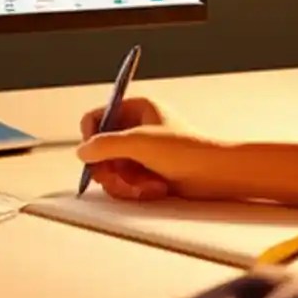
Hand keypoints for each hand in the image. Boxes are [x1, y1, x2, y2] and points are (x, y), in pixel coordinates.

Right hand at [77, 97, 219, 200]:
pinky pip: (124, 183)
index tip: (94, 155)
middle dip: (108, 168)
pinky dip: (134, 189)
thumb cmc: (186, 150)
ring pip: (109, 169)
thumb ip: (106, 145)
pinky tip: (153, 189)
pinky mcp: (146, 172)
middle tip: (117, 179)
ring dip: (123, 183)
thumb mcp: (140, 143)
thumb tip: (82, 151)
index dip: (90, 138)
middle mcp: (136, 128)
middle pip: (99, 149)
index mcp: (136, 108)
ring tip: (143, 186)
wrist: (216, 175)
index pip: (96, 118)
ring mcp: (140, 152)